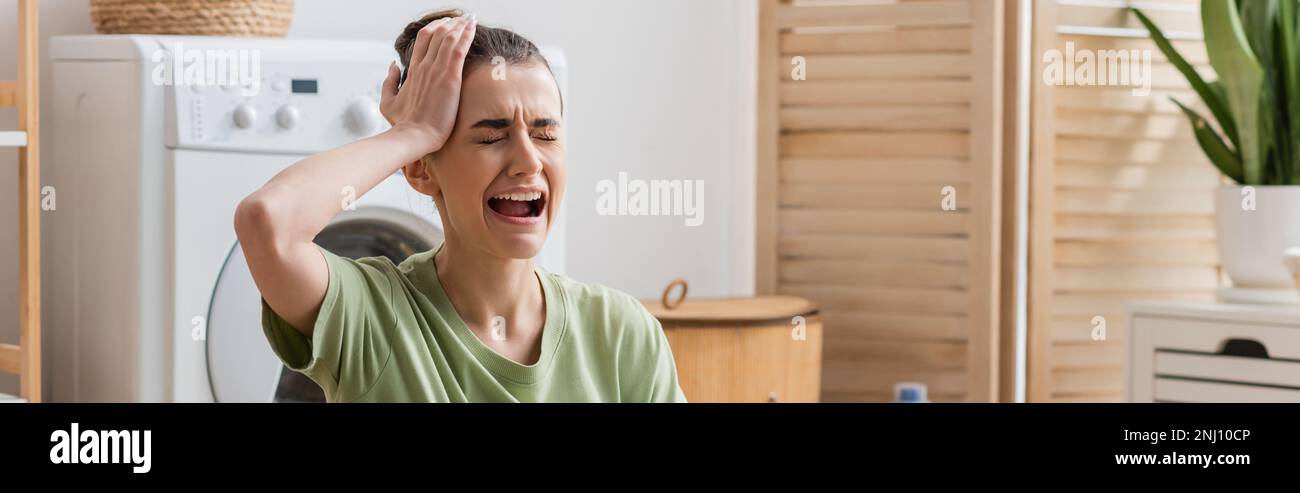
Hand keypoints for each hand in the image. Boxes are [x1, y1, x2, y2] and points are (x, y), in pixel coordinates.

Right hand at [379, 15, 476, 154]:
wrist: (414, 136)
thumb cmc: (403, 124)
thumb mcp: (387, 101)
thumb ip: (389, 81)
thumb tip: (393, 65)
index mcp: (412, 70)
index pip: (423, 40)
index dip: (435, 28)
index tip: (445, 25)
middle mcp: (424, 66)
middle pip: (436, 34)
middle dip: (450, 23)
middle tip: (461, 19)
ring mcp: (436, 70)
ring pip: (448, 38)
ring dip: (460, 25)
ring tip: (470, 18)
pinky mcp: (449, 77)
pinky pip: (459, 49)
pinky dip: (466, 34)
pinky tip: (473, 25)